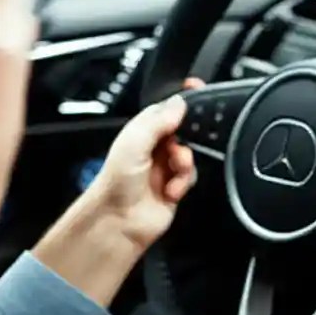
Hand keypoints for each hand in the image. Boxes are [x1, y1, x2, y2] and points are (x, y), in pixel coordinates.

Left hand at [90, 78, 203, 250]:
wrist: (120, 221)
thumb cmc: (117, 182)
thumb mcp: (135, 142)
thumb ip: (159, 120)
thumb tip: (180, 101)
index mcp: (142, 131)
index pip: (167, 109)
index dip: (183, 103)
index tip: (198, 93)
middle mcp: (154, 147)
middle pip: (185, 132)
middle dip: (186, 141)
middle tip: (174, 150)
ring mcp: (165, 168)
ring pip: (191, 155)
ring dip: (184, 165)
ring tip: (172, 175)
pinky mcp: (175, 187)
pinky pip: (191, 177)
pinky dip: (183, 183)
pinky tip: (170, 192)